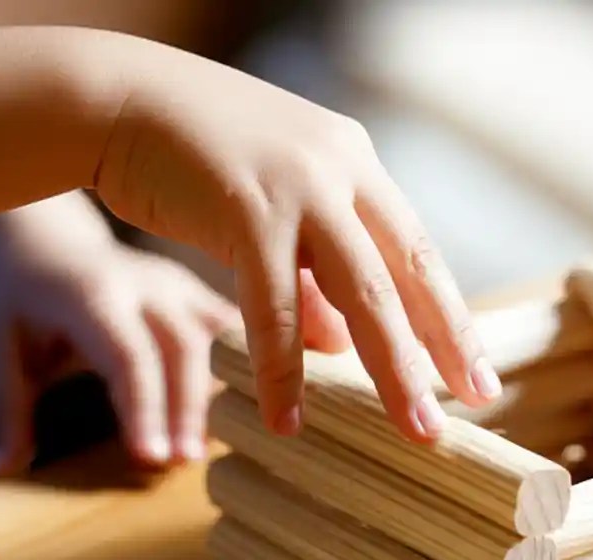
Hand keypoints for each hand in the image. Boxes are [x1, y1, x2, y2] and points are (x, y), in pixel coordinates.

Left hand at [0, 211, 236, 475]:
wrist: (50, 240)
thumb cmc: (22, 302)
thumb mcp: (0, 348)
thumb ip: (4, 409)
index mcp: (92, 296)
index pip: (126, 355)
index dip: (143, 407)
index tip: (151, 459)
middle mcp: (144, 284)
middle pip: (181, 347)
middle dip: (188, 408)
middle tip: (184, 462)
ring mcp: (178, 285)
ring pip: (217, 338)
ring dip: (225, 392)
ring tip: (229, 445)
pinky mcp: (198, 293)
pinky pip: (234, 329)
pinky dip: (249, 365)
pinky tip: (265, 405)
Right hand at [94, 45, 500, 441]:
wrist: (117, 98)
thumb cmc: (192, 156)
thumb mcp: (269, 209)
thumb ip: (310, 272)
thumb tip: (341, 343)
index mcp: (353, 162)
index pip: (417, 249)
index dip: (450, 314)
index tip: (475, 369)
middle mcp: (341, 169)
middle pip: (409, 271)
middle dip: (446, 344)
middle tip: (475, 403)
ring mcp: (299, 185)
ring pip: (363, 292)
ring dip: (393, 368)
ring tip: (415, 428)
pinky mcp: (247, 208)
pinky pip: (275, 306)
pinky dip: (283, 369)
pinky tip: (289, 418)